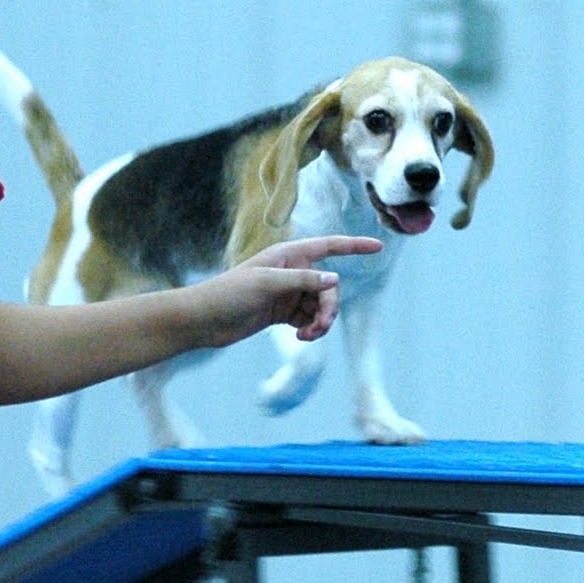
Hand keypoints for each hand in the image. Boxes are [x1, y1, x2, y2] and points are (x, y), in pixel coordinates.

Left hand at [182, 235, 382, 348]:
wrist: (205, 320)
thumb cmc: (230, 294)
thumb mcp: (267, 284)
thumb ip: (303, 280)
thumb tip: (335, 279)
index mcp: (288, 254)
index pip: (328, 246)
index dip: (354, 245)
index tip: (378, 246)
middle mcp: (291, 271)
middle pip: (329, 287)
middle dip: (330, 308)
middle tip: (318, 327)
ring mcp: (288, 293)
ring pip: (321, 305)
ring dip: (320, 322)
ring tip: (306, 336)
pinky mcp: (283, 312)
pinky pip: (310, 319)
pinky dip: (311, 328)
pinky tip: (301, 337)